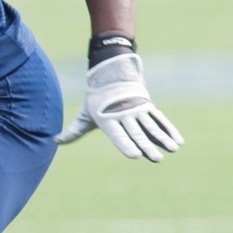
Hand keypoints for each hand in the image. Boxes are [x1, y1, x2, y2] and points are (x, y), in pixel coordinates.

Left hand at [54, 53, 183, 161]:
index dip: (126, 145)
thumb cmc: (96, 99)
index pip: (118, 135)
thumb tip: (54, 141)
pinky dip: (169, 129)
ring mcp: (138, 110)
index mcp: (108, 120)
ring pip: (152, 126)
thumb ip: (73, 131)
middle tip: (156, 159)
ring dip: (163, 138)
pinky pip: (160, 119)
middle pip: (137, 133)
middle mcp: (124, 115)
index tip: (135, 155)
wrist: (111, 73)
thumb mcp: (85, 114)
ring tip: (172, 149)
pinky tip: (178, 140)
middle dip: (147, 146)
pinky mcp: (148, 106)